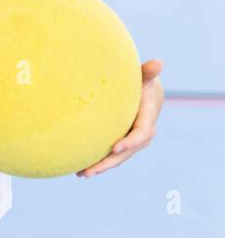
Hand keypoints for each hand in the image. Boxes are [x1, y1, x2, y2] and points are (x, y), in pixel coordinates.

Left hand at [78, 58, 163, 176]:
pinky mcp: (122, 140)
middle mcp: (143, 131)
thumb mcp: (144, 75)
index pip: (142, 132)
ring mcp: (132, 138)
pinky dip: (98, 161)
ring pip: (118, 157)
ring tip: (82, 174)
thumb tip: (158, 63)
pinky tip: (79, 168)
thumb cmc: (141, 79)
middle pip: (128, 152)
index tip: (115, 147)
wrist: (143, 90)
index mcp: (148, 116)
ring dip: (101, 166)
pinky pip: (111, 154)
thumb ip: (147, 72)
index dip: (131, 141)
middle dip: (110, 162)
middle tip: (90, 171)